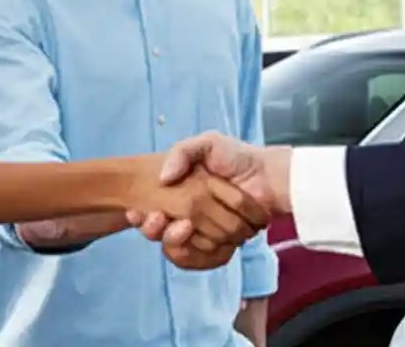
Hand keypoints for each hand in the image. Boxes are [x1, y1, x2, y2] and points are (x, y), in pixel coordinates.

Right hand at [126, 154, 269, 248]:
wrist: (267, 175)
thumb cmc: (235, 157)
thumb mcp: (206, 143)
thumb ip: (182, 153)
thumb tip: (164, 178)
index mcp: (178, 196)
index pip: (151, 213)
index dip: (141, 216)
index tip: (138, 212)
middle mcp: (186, 217)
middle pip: (159, 234)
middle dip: (153, 229)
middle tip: (157, 217)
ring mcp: (202, 233)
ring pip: (176, 250)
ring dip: (173, 241)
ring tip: (183, 225)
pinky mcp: (219, 245)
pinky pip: (200, 259)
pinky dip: (198, 253)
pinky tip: (201, 236)